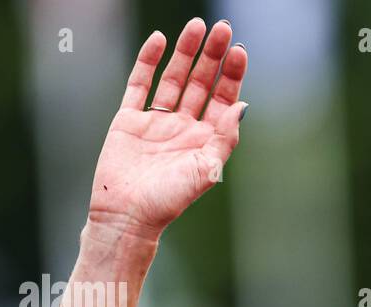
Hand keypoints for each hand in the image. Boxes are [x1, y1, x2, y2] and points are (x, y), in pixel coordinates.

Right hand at [87, 18, 247, 240]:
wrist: (127, 215)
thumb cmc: (169, 200)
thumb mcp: (206, 171)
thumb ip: (224, 138)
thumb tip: (243, 106)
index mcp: (205, 140)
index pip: (223, 100)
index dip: (232, 76)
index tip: (239, 51)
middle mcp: (184, 127)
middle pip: (201, 83)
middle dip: (213, 56)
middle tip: (223, 28)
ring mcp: (156, 121)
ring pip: (174, 78)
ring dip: (185, 53)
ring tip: (195, 26)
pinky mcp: (129, 119)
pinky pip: (140, 84)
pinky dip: (148, 61)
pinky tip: (160, 40)